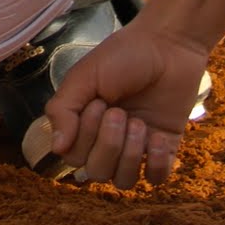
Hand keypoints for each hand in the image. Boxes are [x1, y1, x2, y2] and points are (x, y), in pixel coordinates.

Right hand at [44, 19, 210, 188]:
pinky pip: (156, 179)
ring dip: (131, 155)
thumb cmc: (123, 55)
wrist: (168, 44)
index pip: (73, 156)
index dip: (84, 138)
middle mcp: (107, 139)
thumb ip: (63, 109)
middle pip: (97, 172)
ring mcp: (136, 147)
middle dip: (108, 144)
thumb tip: (56, 149)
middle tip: (119, 112)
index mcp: (84, 122)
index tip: (98, 103)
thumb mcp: (84, 75)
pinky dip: (156, 164)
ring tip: (140, 123)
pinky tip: (158, 138)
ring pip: (124, 181)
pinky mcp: (164, 149)